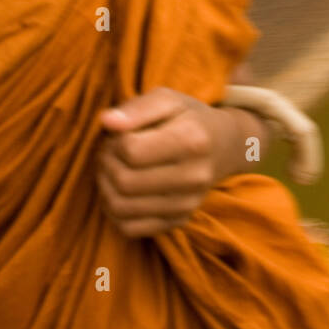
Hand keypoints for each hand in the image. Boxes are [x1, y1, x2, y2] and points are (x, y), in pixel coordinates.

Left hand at [94, 87, 238, 237]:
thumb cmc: (189, 118)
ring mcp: (187, 203)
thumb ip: (137, 108)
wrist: (224, 146)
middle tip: (109, 152)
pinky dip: (114, 212)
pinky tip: (119, 192)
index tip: (118, 134)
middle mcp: (193, 177)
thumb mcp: (167, 99)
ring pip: (122, 208)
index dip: (114, 141)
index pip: (131, 151)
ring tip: (112, 170)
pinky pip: (130, 228)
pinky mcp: (179, 220)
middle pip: (124, 182)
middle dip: (105, 165)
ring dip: (105, 188)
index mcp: (192, 140)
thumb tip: (107, 122)